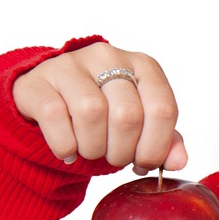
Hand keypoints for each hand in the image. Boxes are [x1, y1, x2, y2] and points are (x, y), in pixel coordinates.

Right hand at [13, 42, 187, 172]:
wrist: (51, 98)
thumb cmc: (104, 113)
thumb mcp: (141, 124)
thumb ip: (164, 141)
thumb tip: (179, 161)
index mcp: (144, 67)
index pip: (163, 109)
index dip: (156, 147)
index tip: (142, 162)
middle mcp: (109, 57)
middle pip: (128, 115)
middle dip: (123, 151)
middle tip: (114, 158)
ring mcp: (72, 64)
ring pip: (92, 113)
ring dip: (93, 148)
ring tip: (91, 151)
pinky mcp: (39, 79)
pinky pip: (55, 116)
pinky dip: (65, 145)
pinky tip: (68, 151)